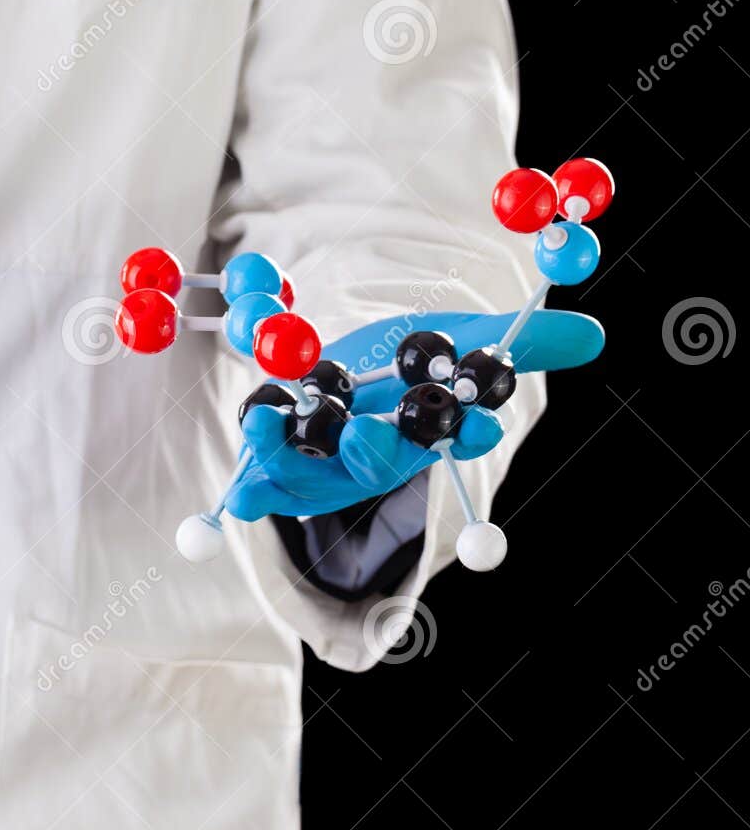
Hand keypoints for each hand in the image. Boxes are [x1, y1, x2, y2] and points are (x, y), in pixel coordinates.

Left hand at [224, 309, 604, 520]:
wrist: (336, 368)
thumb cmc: (403, 358)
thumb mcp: (458, 337)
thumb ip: (516, 340)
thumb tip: (592, 335)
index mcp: (423, 432)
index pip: (454, 435)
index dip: (467, 433)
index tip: (479, 422)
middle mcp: (376, 456)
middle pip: (381, 460)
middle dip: (376, 450)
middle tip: (365, 435)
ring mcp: (325, 467)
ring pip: (312, 473)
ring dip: (290, 458)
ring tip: (264, 425)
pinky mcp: (278, 467)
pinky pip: (264, 484)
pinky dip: (251, 489)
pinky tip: (238, 493)